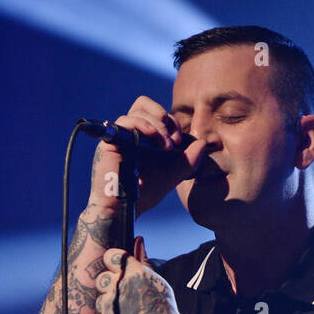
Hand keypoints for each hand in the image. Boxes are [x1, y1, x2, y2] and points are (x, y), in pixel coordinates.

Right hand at [87, 97, 208, 216]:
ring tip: (165, 145)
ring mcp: (120, 135)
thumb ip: (187, 161)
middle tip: (174, 141)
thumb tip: (202, 143)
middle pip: (144, 104)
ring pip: (138, 110)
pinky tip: (155, 139)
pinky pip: (126, 120)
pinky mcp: (110, 141)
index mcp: (142, 136)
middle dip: (164, 118)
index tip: (180, 142)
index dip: (171, 121)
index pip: (156, 113)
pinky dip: (143, 125)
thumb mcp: (171, 176)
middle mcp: (130, 132)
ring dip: (157, 124)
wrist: (123, 209)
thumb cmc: (143, 194)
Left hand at [95, 236, 188, 313]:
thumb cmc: (166, 313)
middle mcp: (120, 289)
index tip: (119, 271)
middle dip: (111, 286)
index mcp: (134, 274)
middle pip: (102, 279)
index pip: (110, 256)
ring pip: (101, 300)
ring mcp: (111, 309)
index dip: (114, 263)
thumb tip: (137, 240)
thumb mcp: (159, 284)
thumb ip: (143, 261)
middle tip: (127, 298)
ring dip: (111, 306)